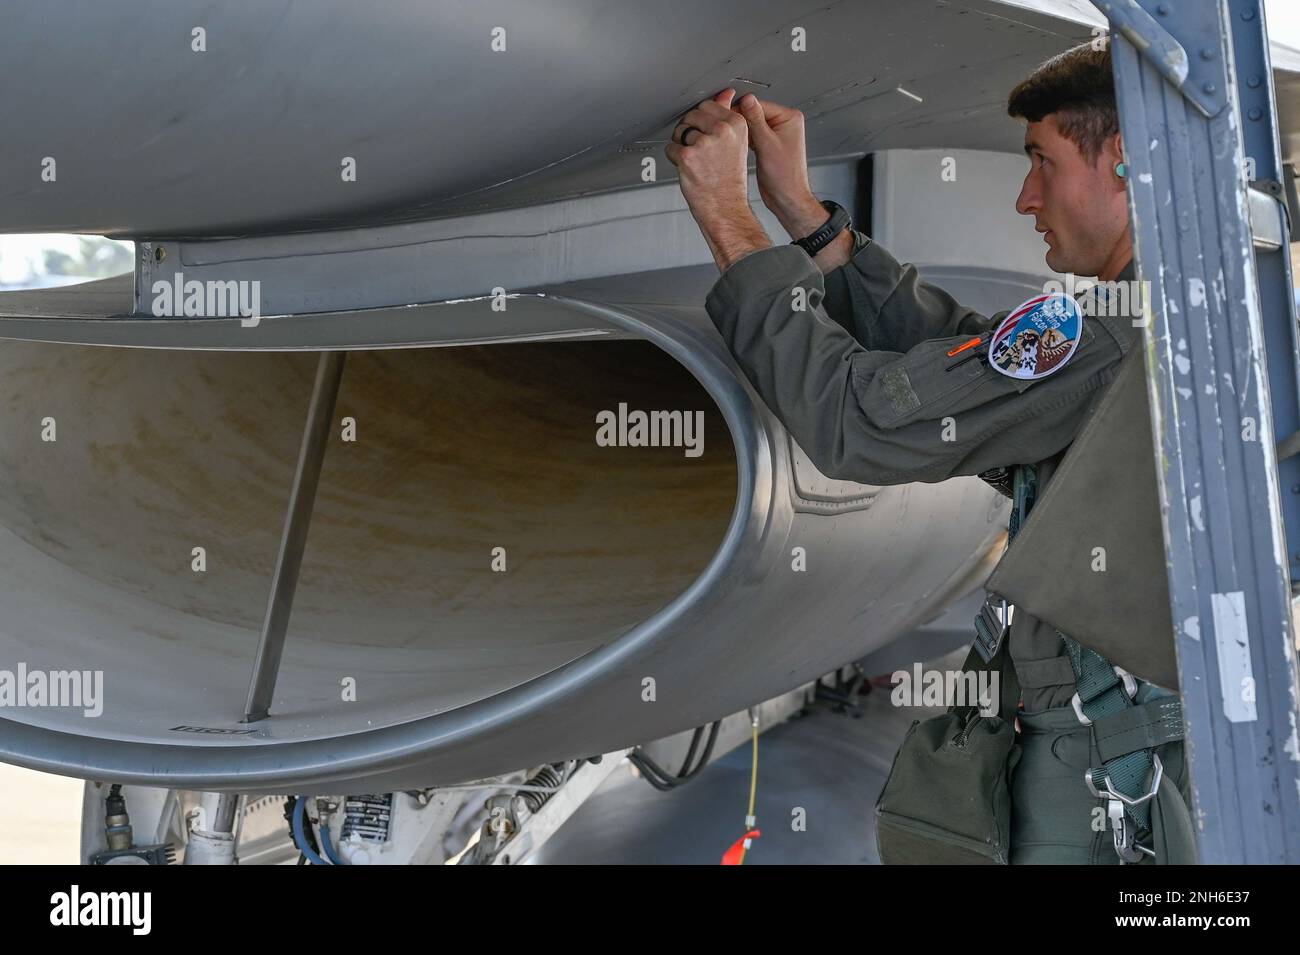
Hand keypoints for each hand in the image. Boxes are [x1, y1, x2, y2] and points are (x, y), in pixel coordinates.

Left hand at [665, 89, 753, 229]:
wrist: (726, 206)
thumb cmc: (729, 178)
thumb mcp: (736, 141)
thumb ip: (727, 114)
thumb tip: (725, 93)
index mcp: (736, 123)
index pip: (706, 105)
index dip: (702, 122)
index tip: (707, 136)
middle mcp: (722, 131)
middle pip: (690, 116)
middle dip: (690, 131)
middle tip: (701, 151)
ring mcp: (704, 143)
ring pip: (679, 132)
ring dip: (681, 146)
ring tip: (697, 161)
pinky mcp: (687, 157)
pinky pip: (670, 148)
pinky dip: (675, 158)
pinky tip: (690, 169)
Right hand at [732, 95, 823, 237]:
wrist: (786, 198)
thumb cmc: (785, 176)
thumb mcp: (767, 144)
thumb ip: (756, 121)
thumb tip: (747, 100)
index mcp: (789, 118)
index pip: (760, 105)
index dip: (742, 110)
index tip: (726, 116)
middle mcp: (784, 124)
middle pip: (755, 114)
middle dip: (741, 121)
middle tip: (725, 128)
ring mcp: (775, 134)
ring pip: (752, 125)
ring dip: (741, 131)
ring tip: (730, 138)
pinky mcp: (767, 145)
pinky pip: (752, 135)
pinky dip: (743, 139)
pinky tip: (735, 145)